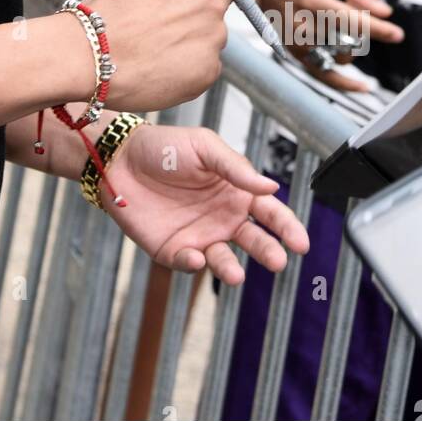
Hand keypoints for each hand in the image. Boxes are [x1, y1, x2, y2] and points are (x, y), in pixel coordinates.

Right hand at [83, 0, 229, 113]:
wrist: (90, 57)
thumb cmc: (105, 12)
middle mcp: (211, 1)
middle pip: (219, 1)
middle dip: (201, 9)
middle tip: (167, 23)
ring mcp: (213, 38)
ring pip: (212, 36)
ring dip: (193, 40)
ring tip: (156, 49)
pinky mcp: (209, 71)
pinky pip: (206, 65)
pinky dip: (188, 68)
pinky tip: (160, 67)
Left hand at [103, 124, 308, 282]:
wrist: (120, 159)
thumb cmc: (164, 147)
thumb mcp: (204, 147)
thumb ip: (236, 168)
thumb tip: (271, 186)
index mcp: (236, 192)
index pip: (270, 213)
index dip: (288, 228)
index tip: (300, 243)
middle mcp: (223, 218)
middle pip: (254, 240)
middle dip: (268, 252)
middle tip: (278, 261)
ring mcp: (200, 235)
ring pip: (223, 259)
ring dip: (231, 269)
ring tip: (235, 274)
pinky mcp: (173, 249)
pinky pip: (189, 262)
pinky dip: (194, 264)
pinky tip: (196, 257)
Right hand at [262, 0, 403, 91]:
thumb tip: (384, 12)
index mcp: (312, 1)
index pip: (351, 21)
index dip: (377, 28)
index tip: (397, 34)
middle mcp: (302, 26)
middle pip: (347, 41)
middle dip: (361, 32)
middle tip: (355, 15)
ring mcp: (297, 44)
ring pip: (340, 57)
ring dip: (350, 46)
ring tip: (341, 27)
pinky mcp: (295, 54)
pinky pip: (323, 75)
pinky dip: (344, 83)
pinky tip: (362, 87)